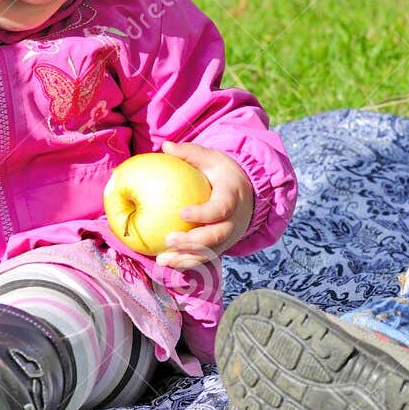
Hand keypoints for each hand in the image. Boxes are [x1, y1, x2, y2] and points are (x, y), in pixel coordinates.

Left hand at [154, 141, 254, 269]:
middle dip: (194, 241)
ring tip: (162, 260)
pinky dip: (186, 263)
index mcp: (232, 197)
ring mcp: (229, 236)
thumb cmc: (223, 174)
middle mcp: (234, 220)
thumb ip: (190, 153)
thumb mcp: (211, 159)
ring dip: (187, 258)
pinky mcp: (221, 247)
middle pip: (217, 235)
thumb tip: (165, 146)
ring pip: (210, 252)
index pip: (221, 208)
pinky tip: (165, 263)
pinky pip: (205, 258)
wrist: (246, 194)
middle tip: (169, 239)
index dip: (204, 213)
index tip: (181, 213)